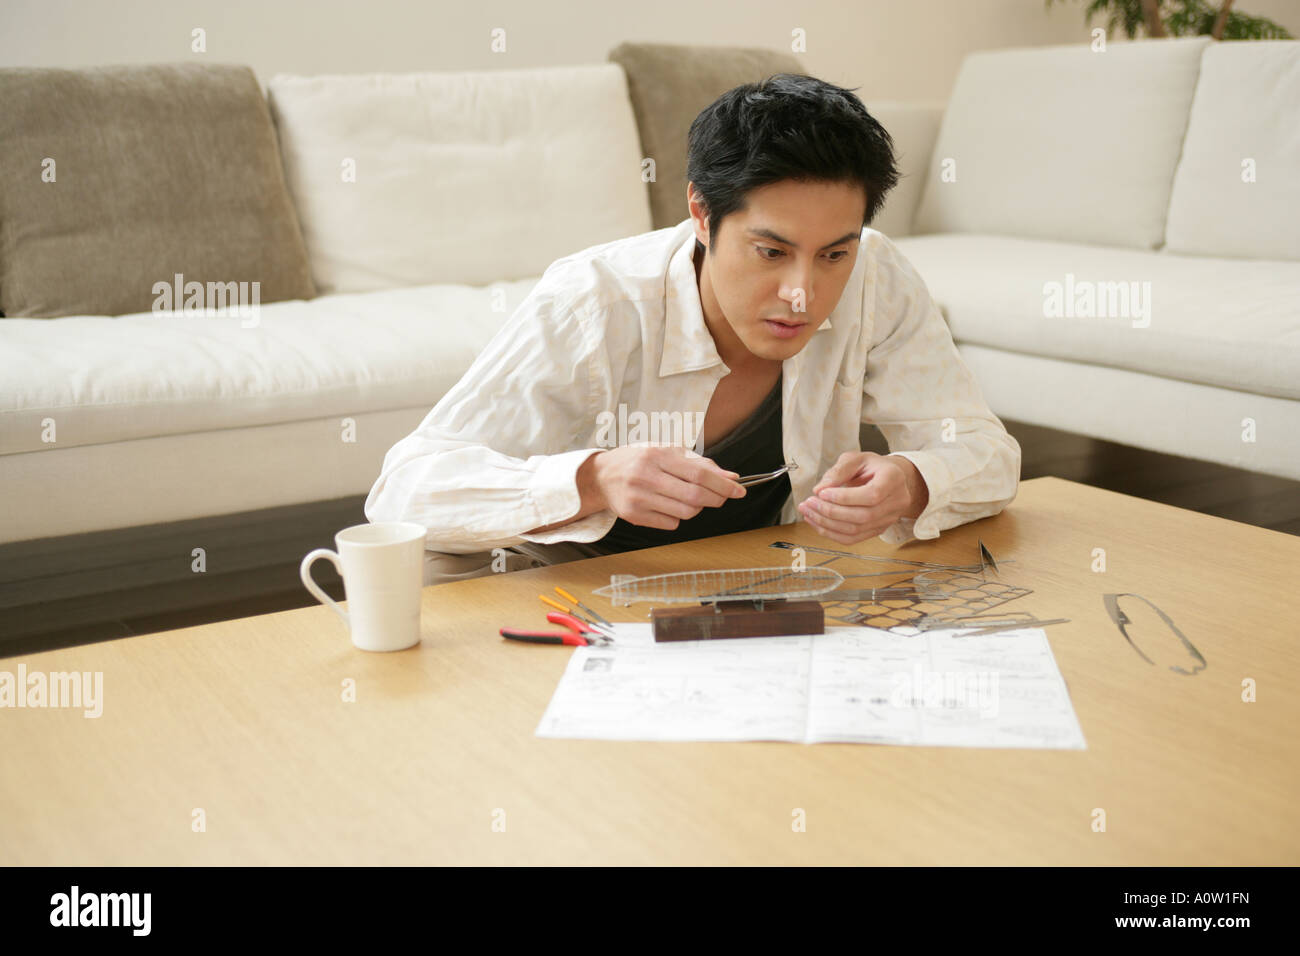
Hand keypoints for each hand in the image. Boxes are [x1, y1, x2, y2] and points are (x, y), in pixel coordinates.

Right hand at [589, 445, 745, 529]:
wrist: (603, 476)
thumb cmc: (640, 461)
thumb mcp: (667, 453)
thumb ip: (700, 464)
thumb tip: (730, 477)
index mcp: (657, 456)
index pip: (699, 474)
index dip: (723, 484)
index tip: (739, 490)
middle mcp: (646, 476)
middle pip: (694, 496)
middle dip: (715, 499)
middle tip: (721, 498)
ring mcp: (638, 498)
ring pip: (685, 512)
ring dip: (696, 508)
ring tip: (688, 498)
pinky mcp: (633, 515)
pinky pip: (670, 523)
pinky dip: (677, 517)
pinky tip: (667, 505)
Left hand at [797, 452, 927, 543]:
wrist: (888, 478)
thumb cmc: (873, 467)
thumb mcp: (856, 458)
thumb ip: (839, 471)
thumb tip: (820, 489)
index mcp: (893, 479)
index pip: (871, 494)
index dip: (845, 497)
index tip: (822, 493)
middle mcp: (896, 501)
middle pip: (863, 516)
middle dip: (831, 512)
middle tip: (810, 503)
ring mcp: (888, 519)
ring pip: (856, 530)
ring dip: (827, 524)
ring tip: (809, 512)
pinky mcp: (878, 530)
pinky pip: (853, 538)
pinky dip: (831, 533)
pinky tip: (817, 522)